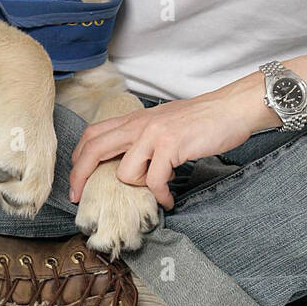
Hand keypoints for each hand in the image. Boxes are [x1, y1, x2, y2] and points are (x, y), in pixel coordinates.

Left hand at [68, 85, 259, 210]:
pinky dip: (161, 195)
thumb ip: (144, 139)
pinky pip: (155, 181)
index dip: (78, 157)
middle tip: (78, 197)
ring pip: (125, 172)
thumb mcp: (164, 123)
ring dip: (138, 188)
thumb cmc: (202, 120)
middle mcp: (140, 124)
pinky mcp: (172, 146)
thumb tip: (131, 168)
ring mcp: (155, 134)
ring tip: (156, 189)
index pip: (94, 134)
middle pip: (95, 148)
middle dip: (80, 175)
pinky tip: (169, 198)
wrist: (231, 108)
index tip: (75, 181)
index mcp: (136, 118)